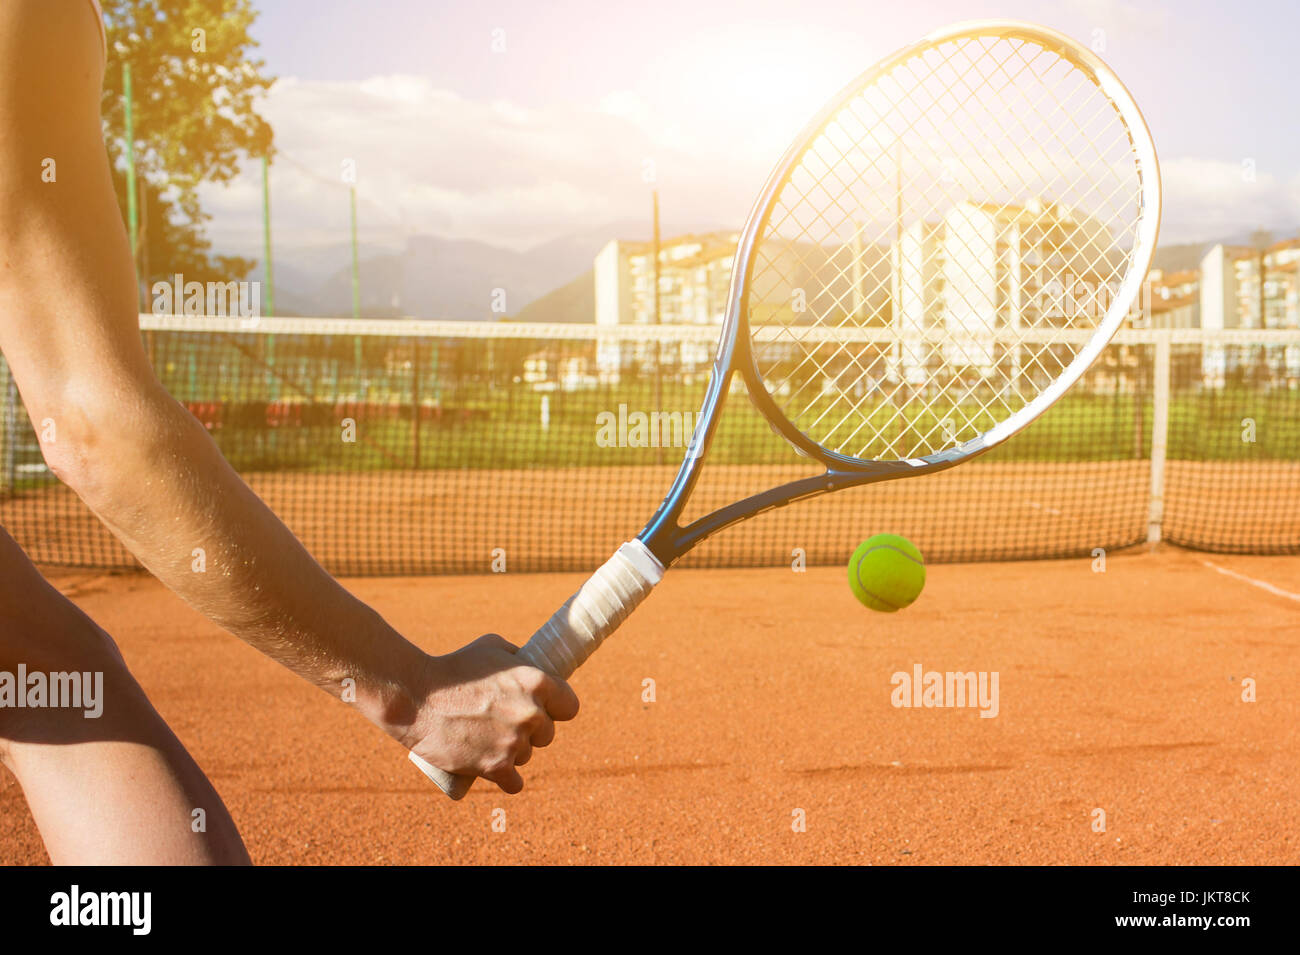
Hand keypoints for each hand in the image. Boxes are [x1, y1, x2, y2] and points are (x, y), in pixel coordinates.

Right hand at [404, 634, 579, 793]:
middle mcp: (531, 713)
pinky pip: (515, 783)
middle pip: (547, 734)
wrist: (417, 697)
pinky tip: (501, 772)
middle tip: (506, 724)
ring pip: (528, 756)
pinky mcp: (495, 766)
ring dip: (514, 753)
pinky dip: (507, 779)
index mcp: (536, 682)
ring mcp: (514, 742)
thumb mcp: (491, 647)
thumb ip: (516, 657)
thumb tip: (530, 663)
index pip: (570, 706)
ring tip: (489, 740)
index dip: (557, 709)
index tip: (547, 710)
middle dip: (531, 731)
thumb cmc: (453, 667)